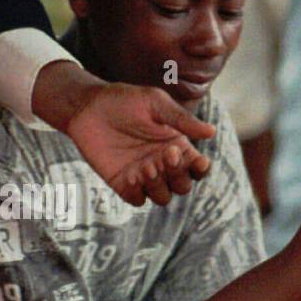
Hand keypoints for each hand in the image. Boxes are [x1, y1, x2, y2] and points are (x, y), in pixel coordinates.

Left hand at [65, 82, 213, 206]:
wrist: (88, 107)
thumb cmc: (125, 100)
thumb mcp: (156, 104)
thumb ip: (181, 120)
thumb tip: (211, 132)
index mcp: (177, 145)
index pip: (197, 168)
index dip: (201, 169)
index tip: (198, 160)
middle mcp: (162, 164)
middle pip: (183, 186)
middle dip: (179, 175)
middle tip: (167, 154)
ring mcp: (143, 176)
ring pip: (163, 197)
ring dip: (159, 186)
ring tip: (147, 167)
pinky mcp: (122, 183)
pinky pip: (138, 200)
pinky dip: (138, 193)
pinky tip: (132, 176)